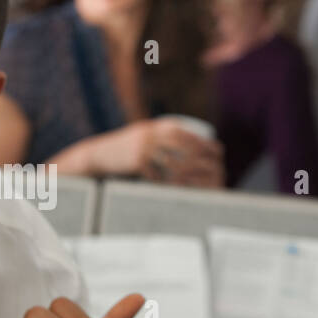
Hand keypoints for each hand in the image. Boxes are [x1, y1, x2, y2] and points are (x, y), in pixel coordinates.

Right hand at [96, 119, 224, 186]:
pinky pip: (156, 174)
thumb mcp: (144, 136)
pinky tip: (179, 190)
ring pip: (171, 161)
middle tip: (215, 166)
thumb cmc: (126, 148)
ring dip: (187, 172)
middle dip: (200, 155)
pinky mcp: (135, 162)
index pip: (184, 132)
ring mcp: (142, 148)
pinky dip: (168, 183)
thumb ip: (163, 137)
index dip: (203, 141)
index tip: (218, 150)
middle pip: (181, 144)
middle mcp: (150, 134)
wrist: (100, 154)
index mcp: (154, 127)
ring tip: (199, 181)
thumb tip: (190, 144)